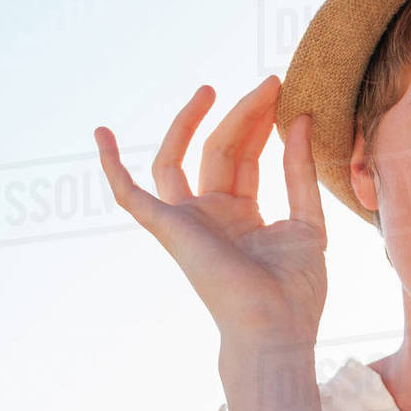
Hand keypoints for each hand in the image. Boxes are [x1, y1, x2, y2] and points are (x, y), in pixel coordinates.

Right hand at [94, 76, 327, 343]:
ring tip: (211, 89)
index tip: (285, 93)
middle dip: (244, 115)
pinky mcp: (168, 228)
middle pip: (219, 149)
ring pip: (179, 158)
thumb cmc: (296, 289)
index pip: (245, 157)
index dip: (262, 123)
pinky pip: (129, 195)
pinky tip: (102, 134)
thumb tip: (301, 118)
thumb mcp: (308, 219)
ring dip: (191, 122)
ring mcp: (187, 221)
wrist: (277, 327)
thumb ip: (299, 170)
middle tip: (272, 83)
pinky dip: (112, 166)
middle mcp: (211, 215)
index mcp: (242, 216)